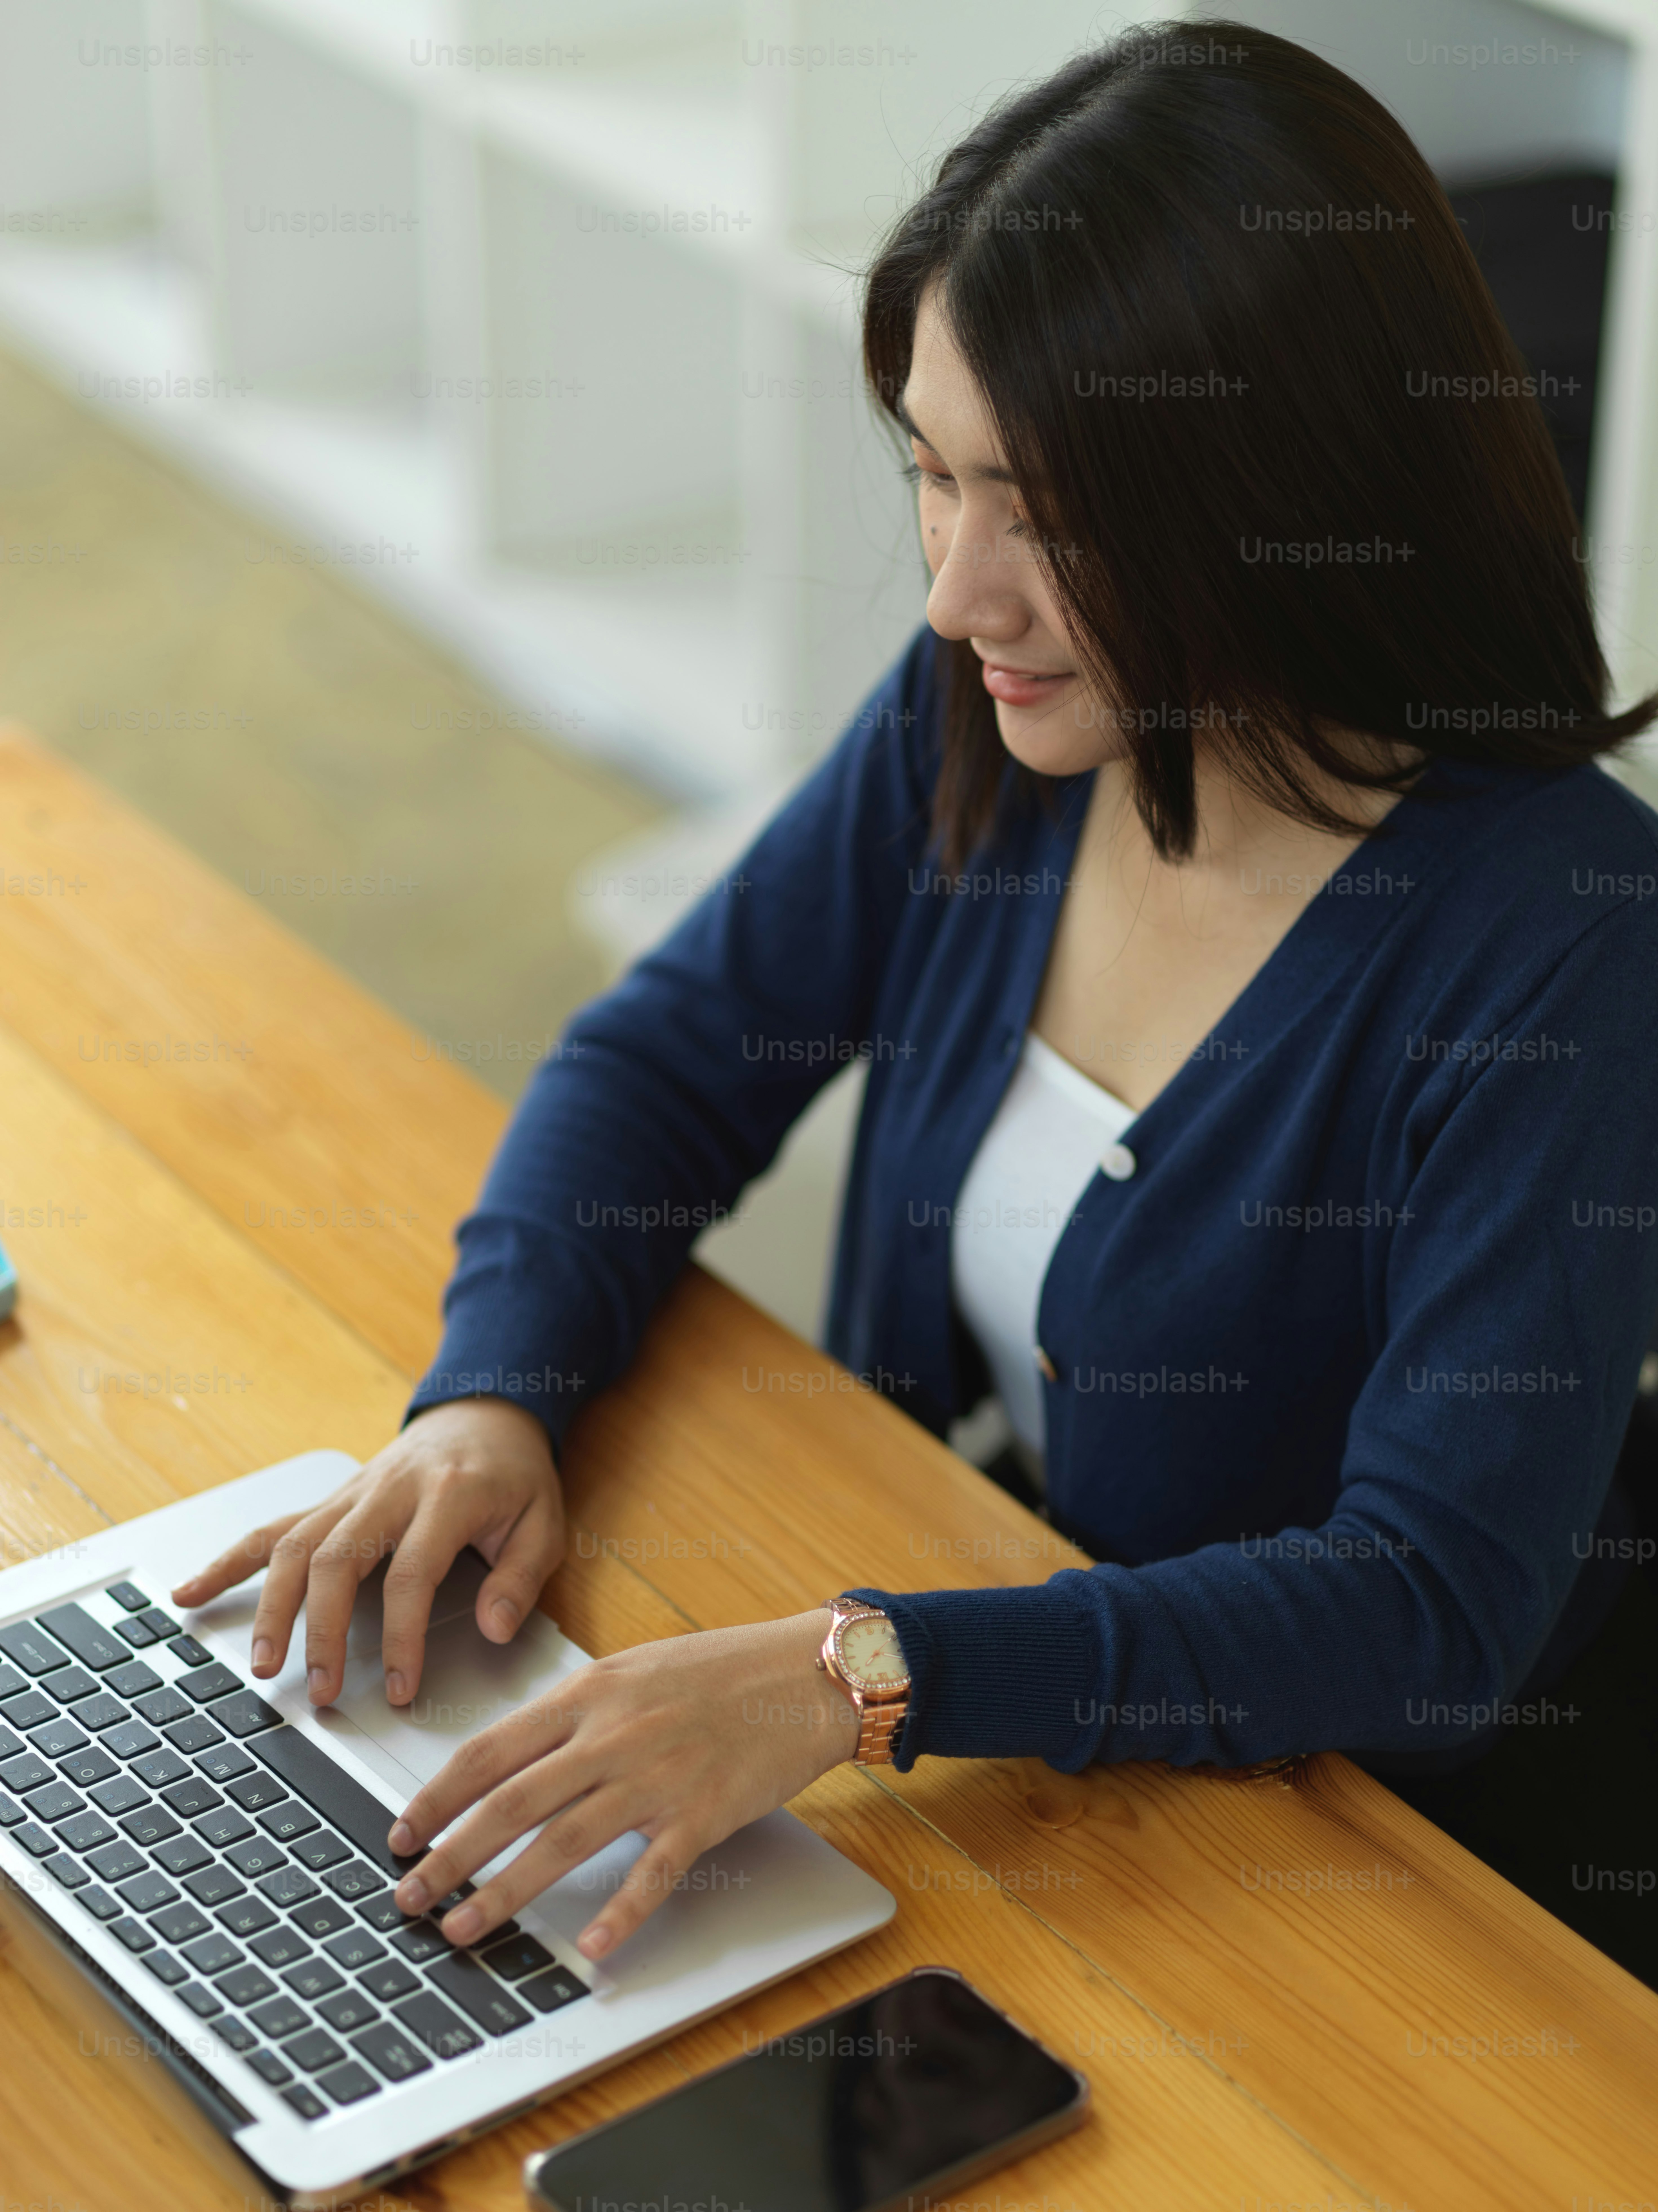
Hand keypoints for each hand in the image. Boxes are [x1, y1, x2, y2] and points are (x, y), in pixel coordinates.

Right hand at [170, 1398, 562, 1707]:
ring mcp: (351, 1492)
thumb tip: (495, 1629)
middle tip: (320, 1690)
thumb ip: (521, 1577)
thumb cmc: (514, 1475)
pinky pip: (271, 1529)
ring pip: (295, 1545)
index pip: (413, 1572)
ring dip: (271, 1607)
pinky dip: (226, 1561)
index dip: (403, 1636)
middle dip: (322, 1630)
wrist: (485, 1412)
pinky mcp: (330, 1499)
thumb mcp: (544, 1521)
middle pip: (337, 1558)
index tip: (402, 1689)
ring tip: (262, 1665)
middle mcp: (389, 1490)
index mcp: (447, 1496)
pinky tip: (190, 1592)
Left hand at [387, 1610, 858, 1961]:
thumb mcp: (635, 1669)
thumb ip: (579, 1708)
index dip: (438, 1795)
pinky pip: (652, 1872)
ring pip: (563, 1840)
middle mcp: (614, 1732)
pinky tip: (589, 1948)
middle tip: (407, 1895)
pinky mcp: (703, 1812)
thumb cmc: (723, 1669)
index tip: (402, 1831)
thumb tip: (520, 1751)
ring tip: (461, 1927)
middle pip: (511, 1801)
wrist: (806, 1672)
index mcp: (591, 1692)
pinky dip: (619, 1913)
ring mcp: (658, 1774)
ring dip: (504, 1890)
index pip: (492, 1749)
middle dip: (449, 1853)